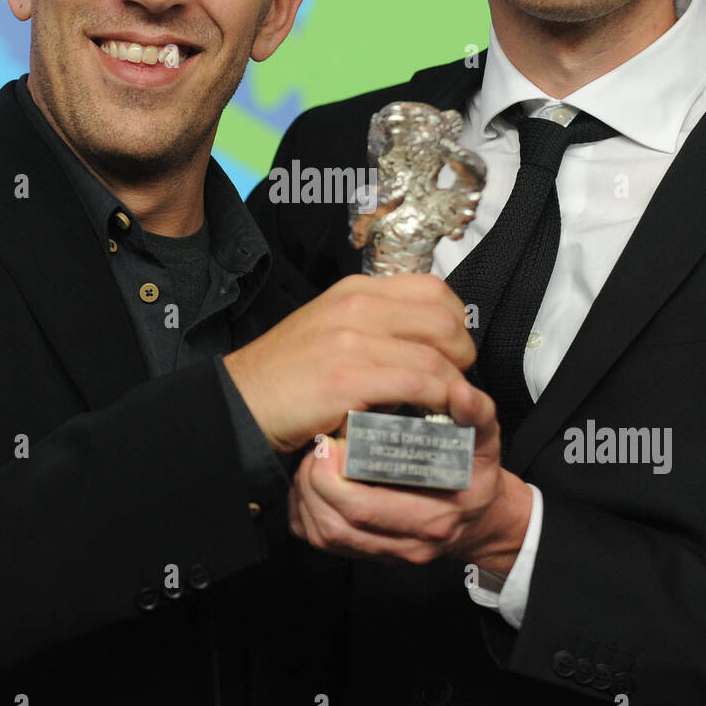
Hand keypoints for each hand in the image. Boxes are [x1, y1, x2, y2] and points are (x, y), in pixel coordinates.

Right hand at [224, 273, 482, 453]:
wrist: (242, 401)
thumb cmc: (288, 375)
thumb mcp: (331, 328)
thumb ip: (374, 326)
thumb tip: (423, 343)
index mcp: (356, 290)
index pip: (433, 290)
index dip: (456, 322)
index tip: (454, 351)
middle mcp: (357, 305)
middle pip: (444, 320)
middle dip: (462, 356)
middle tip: (457, 382)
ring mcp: (352, 340)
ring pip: (436, 355)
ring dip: (456, 385)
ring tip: (453, 406)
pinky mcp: (349, 378)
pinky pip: (418, 384)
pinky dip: (439, 401)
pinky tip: (437, 415)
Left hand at [288, 390, 532, 576]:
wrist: (482, 517)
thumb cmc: (476, 473)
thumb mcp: (485, 440)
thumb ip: (476, 414)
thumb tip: (460, 392)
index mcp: (434, 517)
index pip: (365, 506)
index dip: (335, 475)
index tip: (332, 442)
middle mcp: (409, 545)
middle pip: (336, 526)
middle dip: (314, 484)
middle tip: (317, 448)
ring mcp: (388, 554)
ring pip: (325, 536)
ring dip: (307, 498)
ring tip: (313, 463)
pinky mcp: (370, 554)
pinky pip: (323, 542)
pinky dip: (307, 513)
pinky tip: (313, 485)